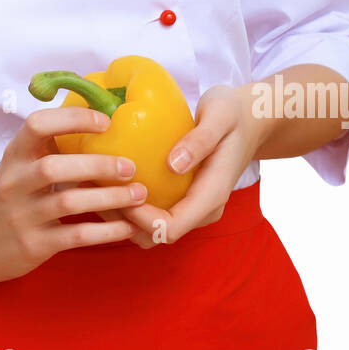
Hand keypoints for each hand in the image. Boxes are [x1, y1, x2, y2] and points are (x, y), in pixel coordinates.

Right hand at [0, 106, 151, 284]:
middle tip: (131, 166)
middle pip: (55, 166)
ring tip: (139, 195)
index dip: (73, 118)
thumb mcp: (19, 166)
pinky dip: (105, 231)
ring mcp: (22, 215)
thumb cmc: (9, 197)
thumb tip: (101, 124)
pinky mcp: (34, 244)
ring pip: (69, 202)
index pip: (37, 124)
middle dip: (98, 164)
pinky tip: (127, 227)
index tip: (105, 121)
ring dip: (110, 198)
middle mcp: (15, 182)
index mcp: (15, 155)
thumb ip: (49, 148)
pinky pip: (75, 235)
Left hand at [105, 83, 270, 245]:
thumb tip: (174, 165)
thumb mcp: (220, 116)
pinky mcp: (183, 199)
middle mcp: (202, 210)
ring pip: (150, 230)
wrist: (252, 119)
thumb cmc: (234, 113)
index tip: (117, 189)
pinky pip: (153, 213)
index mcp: (212, 196)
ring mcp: (193, 207)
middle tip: (96, 189)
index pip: (170, 228)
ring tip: (98, 186)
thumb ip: (200, 140)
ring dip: (122, 216)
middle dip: (123, 220)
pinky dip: (129, 206)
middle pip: (156, 235)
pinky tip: (110, 181)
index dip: (140, 218)